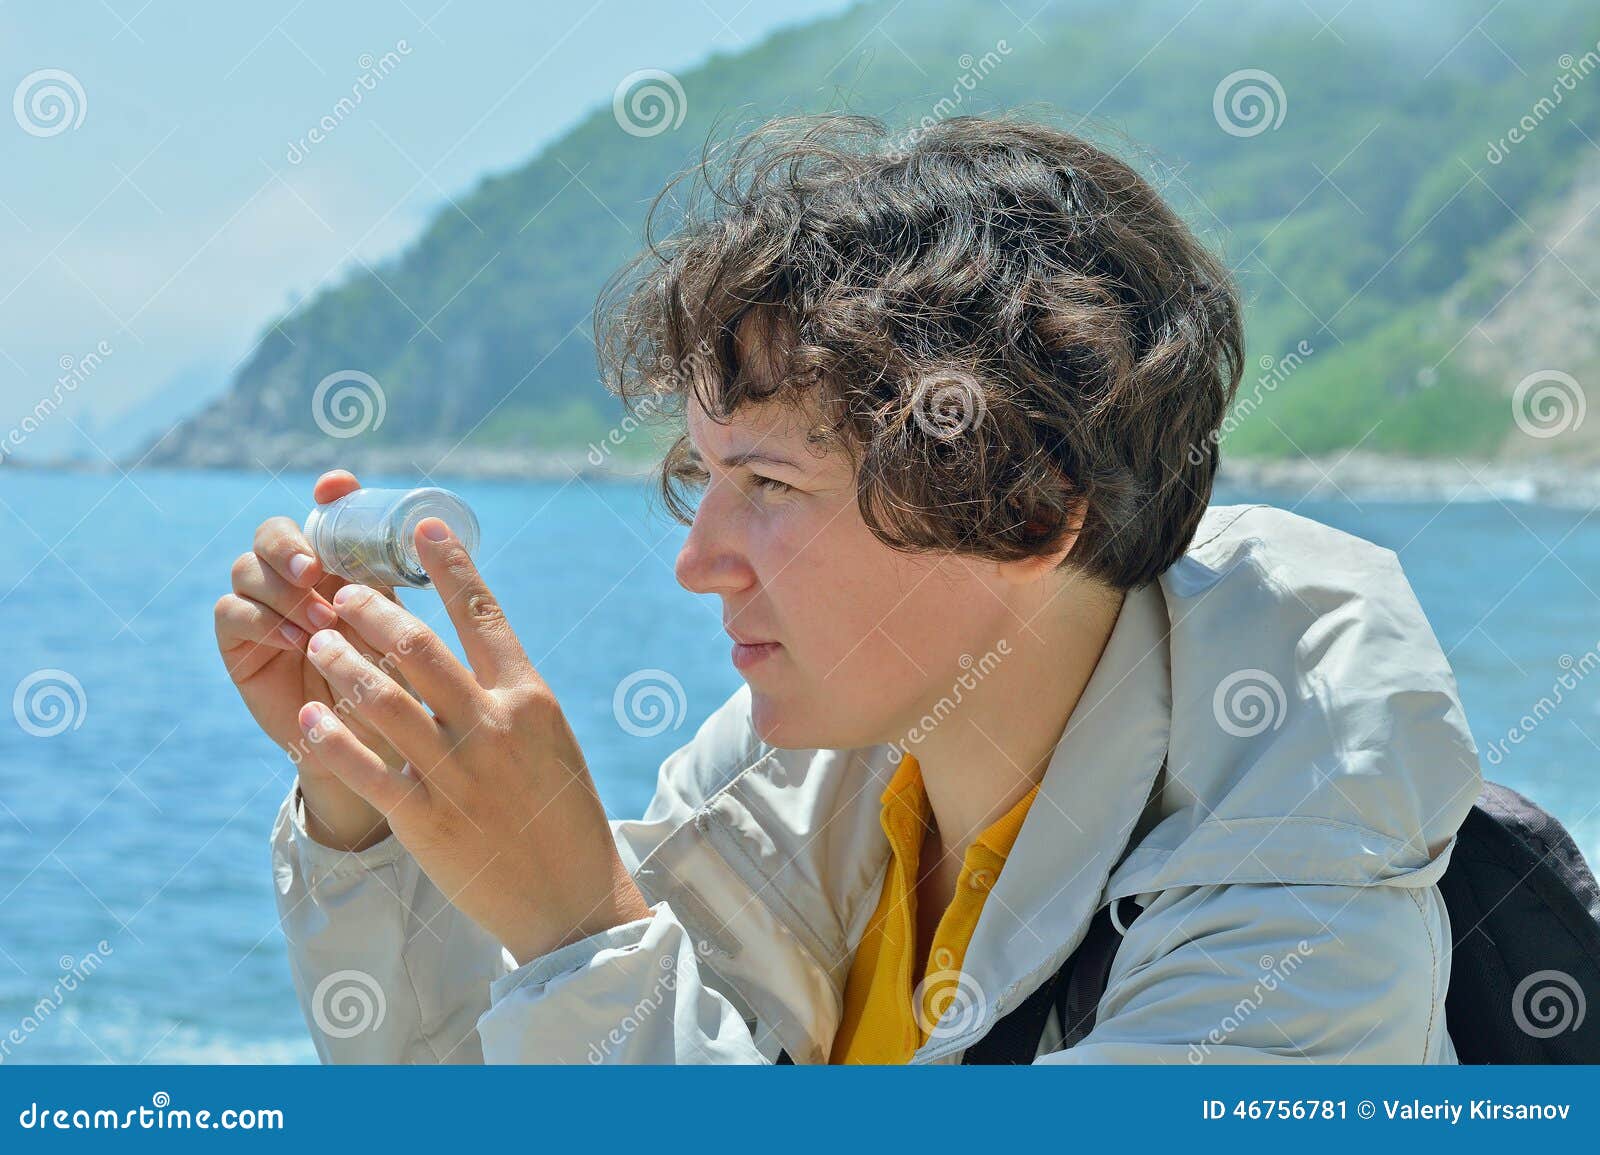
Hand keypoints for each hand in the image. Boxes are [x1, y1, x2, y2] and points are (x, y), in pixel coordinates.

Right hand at [214, 470, 412, 851]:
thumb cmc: (400, 687)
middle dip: (289, 543)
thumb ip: (399, 588)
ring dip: (281, 589)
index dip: (328, 494)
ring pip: (247, 568)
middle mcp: (298, 578)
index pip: (324, 513)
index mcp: (342, 564)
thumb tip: (429, 533)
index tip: (336, 486)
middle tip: (315, 570)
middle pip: (272, 532)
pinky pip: (231, 613)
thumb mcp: (404, 632)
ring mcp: (264, 606)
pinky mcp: (239, 644)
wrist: (371, 751)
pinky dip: (260, 619)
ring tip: (319, 621)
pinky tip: (294, 640)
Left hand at [293, 515, 651, 965]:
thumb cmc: (561, 814)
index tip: (423, 525)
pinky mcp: (427, 819)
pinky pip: (365, 768)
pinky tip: (307, 720)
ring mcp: (458, 772)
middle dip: (372, 611)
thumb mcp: (549, 741)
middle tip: (342, 593)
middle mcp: (494, 726)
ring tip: (316, 643)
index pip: (484, 614)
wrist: (570, 897)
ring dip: (340, 663)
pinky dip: (330, 740)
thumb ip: (509, 697)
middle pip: (419, 647)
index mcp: (529, 698)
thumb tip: (468, 649)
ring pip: (381, 699)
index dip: (450, 564)